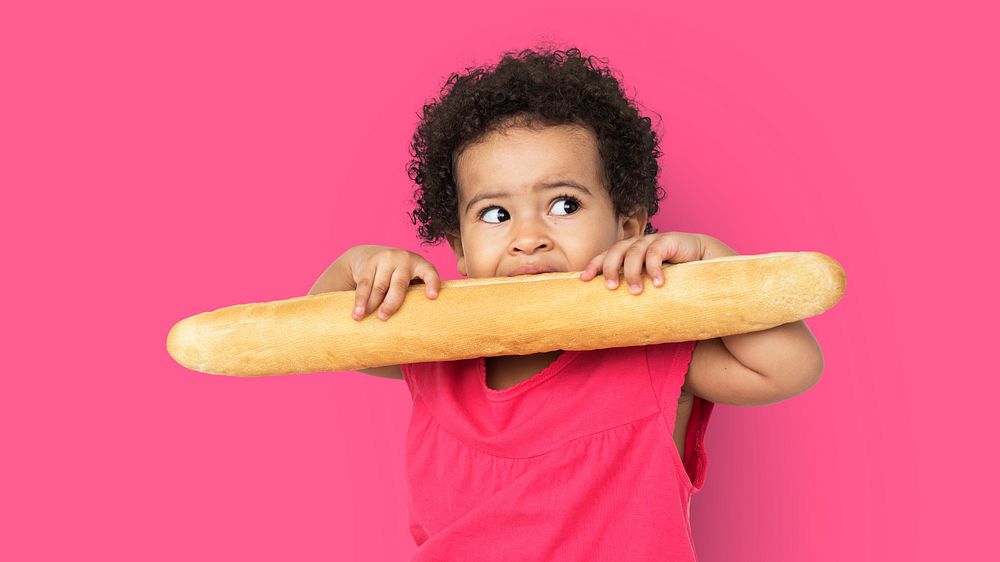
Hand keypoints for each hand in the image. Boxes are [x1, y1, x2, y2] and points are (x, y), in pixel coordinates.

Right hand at [345, 245, 440, 320]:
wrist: (371, 254)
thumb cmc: (398, 276)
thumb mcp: (410, 278)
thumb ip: (415, 294)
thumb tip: (419, 325)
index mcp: (420, 265)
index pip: (430, 274)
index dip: (432, 284)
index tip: (432, 297)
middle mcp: (404, 260)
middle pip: (399, 284)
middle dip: (391, 302)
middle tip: (383, 317)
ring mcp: (386, 259)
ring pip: (379, 285)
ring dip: (370, 304)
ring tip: (362, 317)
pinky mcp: (370, 263)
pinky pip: (365, 284)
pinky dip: (360, 299)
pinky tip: (357, 312)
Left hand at [578, 232, 711, 294]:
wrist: (701, 257)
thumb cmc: (672, 274)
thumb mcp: (649, 281)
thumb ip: (635, 289)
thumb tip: (616, 318)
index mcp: (628, 252)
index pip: (605, 255)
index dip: (594, 265)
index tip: (584, 279)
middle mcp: (637, 244)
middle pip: (616, 251)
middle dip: (610, 269)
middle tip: (612, 288)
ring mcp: (652, 240)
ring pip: (634, 252)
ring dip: (632, 272)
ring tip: (637, 291)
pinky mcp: (669, 240)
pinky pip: (656, 252)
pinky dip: (654, 267)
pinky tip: (658, 283)